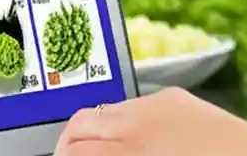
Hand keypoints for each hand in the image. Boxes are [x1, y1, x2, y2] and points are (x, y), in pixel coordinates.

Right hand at [56, 88, 246, 155]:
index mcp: (134, 146)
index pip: (73, 149)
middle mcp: (142, 119)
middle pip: (78, 125)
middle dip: (71, 146)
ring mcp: (159, 102)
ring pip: (103, 110)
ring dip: (95, 133)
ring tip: (103, 153)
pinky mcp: (176, 96)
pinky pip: (133, 105)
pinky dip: (123, 122)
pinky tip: (135, 143)